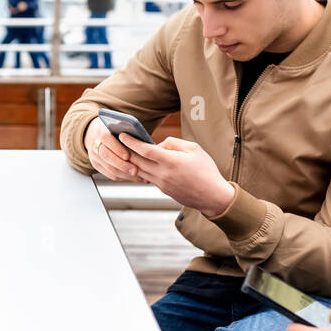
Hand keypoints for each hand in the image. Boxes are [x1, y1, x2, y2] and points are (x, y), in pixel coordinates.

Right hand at [84, 116, 133, 180]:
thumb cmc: (114, 129)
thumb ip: (129, 131)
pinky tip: (134, 177)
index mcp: (102, 130)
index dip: (117, 148)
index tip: (127, 156)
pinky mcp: (97, 165)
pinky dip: (122, 177)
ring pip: (109, 168)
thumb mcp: (119, 126)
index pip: (106, 139)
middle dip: (122, 165)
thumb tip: (146, 141)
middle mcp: (95, 144)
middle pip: (106, 156)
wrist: (96, 133)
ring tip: (139, 176)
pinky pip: (110, 174)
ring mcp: (94, 156)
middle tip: (135, 170)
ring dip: (124, 174)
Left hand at [118, 134, 234, 215]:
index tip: (122, 134)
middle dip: (126, 151)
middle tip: (117, 141)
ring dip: (130, 162)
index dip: (132, 141)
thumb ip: (174, 143)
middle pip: (137, 161)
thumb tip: (158, 143)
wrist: (212, 196)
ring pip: (139, 171)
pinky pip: (146, 177)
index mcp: (171, 162)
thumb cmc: (206, 170)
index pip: (144, 150)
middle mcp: (162, 174)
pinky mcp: (162, 190)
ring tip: (124, 151)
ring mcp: (161, 184)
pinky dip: (140, 170)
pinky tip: (138, 163)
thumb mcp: (194, 149)